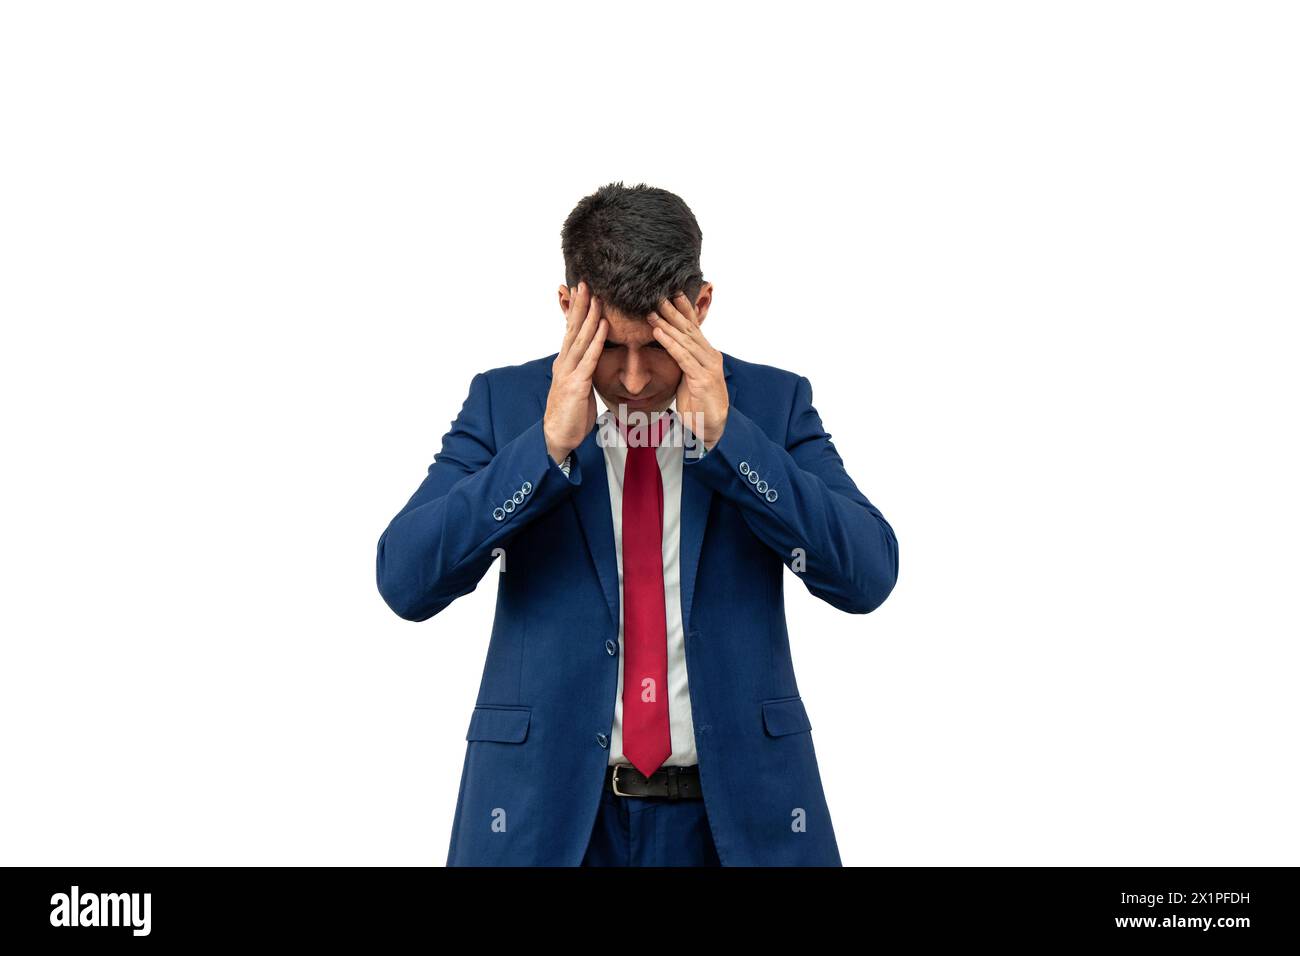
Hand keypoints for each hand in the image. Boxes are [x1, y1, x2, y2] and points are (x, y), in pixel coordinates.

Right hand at [543, 281, 607, 463]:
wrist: (557, 436)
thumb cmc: (570, 414)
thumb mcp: (579, 386)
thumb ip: (584, 369)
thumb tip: (592, 358)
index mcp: (565, 362)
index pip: (572, 331)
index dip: (577, 310)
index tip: (583, 291)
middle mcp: (564, 362)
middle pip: (573, 328)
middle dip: (580, 305)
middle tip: (585, 282)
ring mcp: (569, 372)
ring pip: (580, 339)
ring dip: (589, 316)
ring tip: (596, 296)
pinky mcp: (576, 384)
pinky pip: (589, 358)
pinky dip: (597, 340)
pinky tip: (603, 325)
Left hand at [647, 293, 727, 448]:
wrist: (711, 426)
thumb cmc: (699, 403)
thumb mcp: (688, 377)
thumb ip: (682, 360)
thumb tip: (669, 346)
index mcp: (707, 354)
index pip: (694, 328)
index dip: (684, 310)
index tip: (672, 294)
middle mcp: (710, 356)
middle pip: (690, 329)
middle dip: (674, 312)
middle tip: (658, 296)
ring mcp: (708, 367)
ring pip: (685, 340)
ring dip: (667, 325)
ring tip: (653, 312)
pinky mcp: (703, 379)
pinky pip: (683, 357)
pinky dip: (670, 344)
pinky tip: (659, 333)